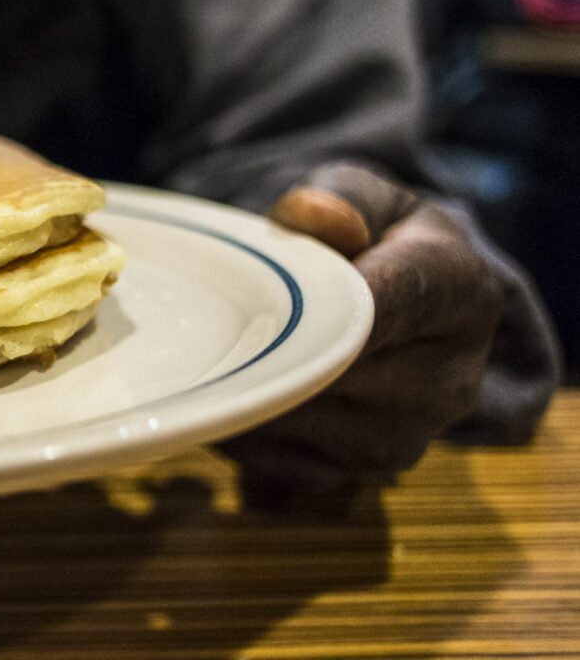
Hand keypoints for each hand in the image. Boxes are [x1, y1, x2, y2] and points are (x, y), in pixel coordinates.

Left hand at [218, 163, 502, 512]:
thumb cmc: (374, 234)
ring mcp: (416, 435)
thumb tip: (311, 215)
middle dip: (273, 358)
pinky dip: (251, 442)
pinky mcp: (372, 473)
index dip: (318, 306)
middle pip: (344, 379)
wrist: (401, 295)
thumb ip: (339, 198)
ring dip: (254, 406)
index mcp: (463, 295)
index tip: (258, 300)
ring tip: (207, 369)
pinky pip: (298, 469)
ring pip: (317, 435)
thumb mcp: (364, 195)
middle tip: (205, 337)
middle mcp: (452, 379)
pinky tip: (223, 402)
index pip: (386, 305)